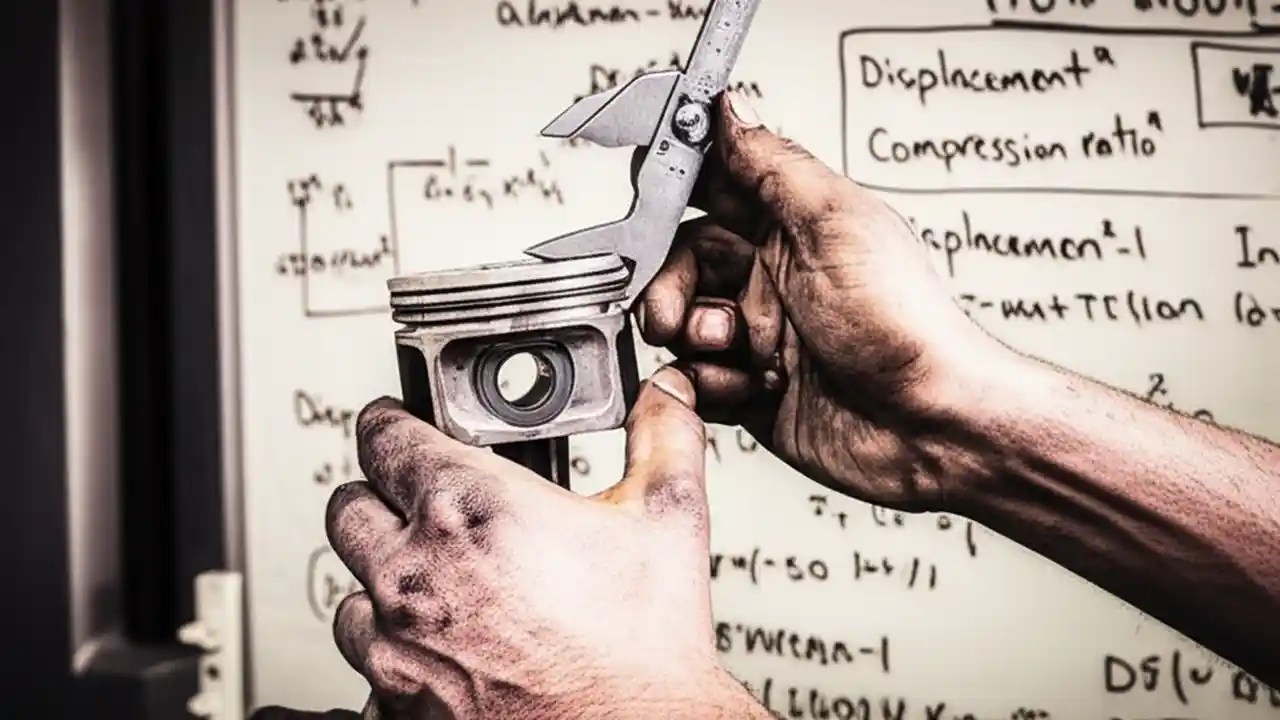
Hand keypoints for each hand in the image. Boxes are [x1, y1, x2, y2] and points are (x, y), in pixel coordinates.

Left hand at [325, 367, 765, 719]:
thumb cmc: (645, 650)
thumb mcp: (668, 519)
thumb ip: (662, 436)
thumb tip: (664, 394)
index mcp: (469, 510)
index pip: (382, 435)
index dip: (391, 422)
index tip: (398, 424)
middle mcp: (415, 575)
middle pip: (348, 508)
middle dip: (380, 498)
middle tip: (419, 503)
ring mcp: (397, 647)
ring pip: (350, 591)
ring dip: (382, 580)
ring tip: (435, 582)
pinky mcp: (393, 704)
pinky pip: (362, 666)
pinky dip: (390, 652)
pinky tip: (436, 648)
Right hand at [636, 91, 1004, 511]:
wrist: (929, 427)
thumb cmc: (906, 326)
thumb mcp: (836, 224)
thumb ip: (773, 166)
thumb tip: (732, 110)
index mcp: (792, 230)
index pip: (716, 192)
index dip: (676, 196)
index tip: (649, 209)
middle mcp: (773, 279)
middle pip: (682, 263)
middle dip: (668, 285)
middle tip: (674, 311)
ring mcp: (761, 336)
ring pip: (682, 325)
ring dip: (691, 337)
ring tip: (730, 349)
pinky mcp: (750, 391)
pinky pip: (696, 381)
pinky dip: (707, 385)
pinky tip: (749, 388)